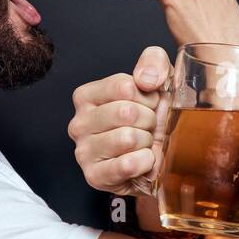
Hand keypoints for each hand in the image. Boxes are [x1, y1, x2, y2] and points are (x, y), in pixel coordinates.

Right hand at [68, 46, 172, 196]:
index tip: (149, 105)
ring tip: (143, 145)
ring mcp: (83, 151)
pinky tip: (144, 162)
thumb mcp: (159, 80)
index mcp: (87, 96)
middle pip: (126, 111)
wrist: (159, 158)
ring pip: (127, 138)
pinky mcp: (94, 176)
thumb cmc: (153, 118)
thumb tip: (146, 80)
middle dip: (149, 120)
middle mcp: (79, 123)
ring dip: (147, 143)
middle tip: (148, 128)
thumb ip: (153, 62)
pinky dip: (144, 163)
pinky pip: (126, 165)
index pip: (124, 86)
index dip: (148, 96)